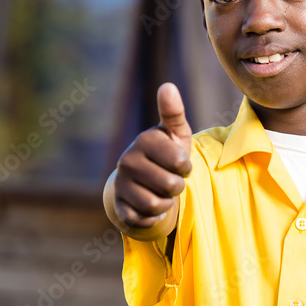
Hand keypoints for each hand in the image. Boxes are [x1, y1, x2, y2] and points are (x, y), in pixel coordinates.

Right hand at [104, 83, 192, 238]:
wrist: (146, 181)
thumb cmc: (168, 154)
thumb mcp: (176, 134)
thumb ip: (174, 112)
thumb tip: (167, 86)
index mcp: (145, 140)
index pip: (180, 162)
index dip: (186, 167)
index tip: (180, 163)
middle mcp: (128, 160)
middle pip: (170, 185)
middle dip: (178, 186)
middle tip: (171, 179)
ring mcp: (120, 184)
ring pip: (157, 205)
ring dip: (167, 202)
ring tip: (162, 192)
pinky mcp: (118, 206)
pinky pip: (144, 219)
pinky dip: (154, 217)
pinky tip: (150, 205)